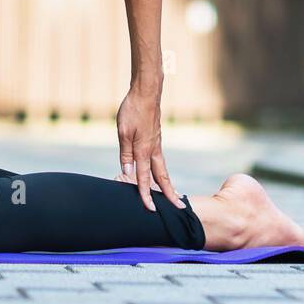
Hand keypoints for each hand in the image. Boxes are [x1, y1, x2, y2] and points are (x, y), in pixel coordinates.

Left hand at [116, 84, 185, 211]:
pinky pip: (160, 160)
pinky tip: (160, 174)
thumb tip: (127, 173)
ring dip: (167, 184)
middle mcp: (153, 150)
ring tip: (173, 196)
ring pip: (163, 169)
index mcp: (144, 150)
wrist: (146, 92)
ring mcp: (156, 144)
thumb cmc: (132, 110)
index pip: (145, 178)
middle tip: (180, 209)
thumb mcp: (123, 132)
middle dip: (170, 194)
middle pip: (163, 177)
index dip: (146, 195)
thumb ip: (126, 154)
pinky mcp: (156, 139)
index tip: (151, 210)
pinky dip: (162, 172)